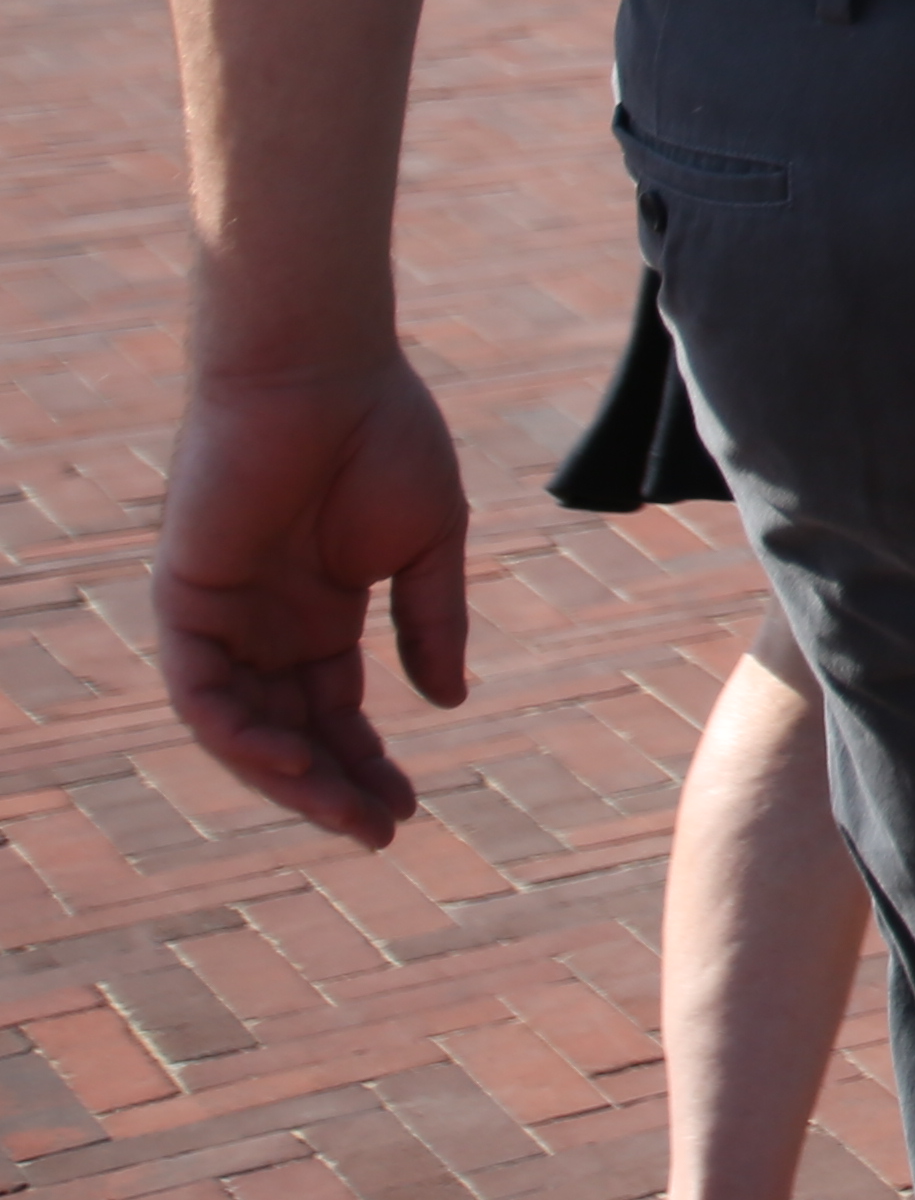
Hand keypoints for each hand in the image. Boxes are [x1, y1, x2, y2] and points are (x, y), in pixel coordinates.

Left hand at [155, 351, 470, 846]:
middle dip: (333, 786)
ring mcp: (221, 615)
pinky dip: (239, 732)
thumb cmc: (384, 434)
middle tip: (380, 829)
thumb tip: (445, 702)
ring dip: (288, 776)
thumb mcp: (428, 542)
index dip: (369, 764)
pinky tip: (294, 758)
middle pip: (289, 732)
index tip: (409, 810)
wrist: (322, 369)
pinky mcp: (185, 599)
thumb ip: (432, 620)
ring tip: (346, 811)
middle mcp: (263, 626)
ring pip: (240, 726)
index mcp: (320, 614)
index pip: (334, 712)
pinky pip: (201, 690)